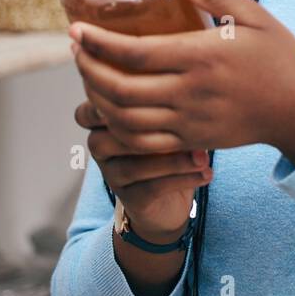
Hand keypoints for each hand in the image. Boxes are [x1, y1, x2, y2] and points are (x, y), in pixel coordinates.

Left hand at [68, 0, 294, 162]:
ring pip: (124, 119)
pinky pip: (141, 143)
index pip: (134, 53)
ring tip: (88, 75)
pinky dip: (116, 128)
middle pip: (119, 89)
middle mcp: (191, 92)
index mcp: (203, 57)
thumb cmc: (280, 57)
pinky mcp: (191, 140)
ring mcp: (189, 121)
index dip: (96, 43)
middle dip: (87, 68)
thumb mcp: (255, 15)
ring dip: (96, 98)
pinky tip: (108, 110)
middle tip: (76, 48)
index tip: (75, 29)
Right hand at [75, 99, 211, 237]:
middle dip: (154, 132)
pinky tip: (206, 173)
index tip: (149, 100)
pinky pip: (151, 188)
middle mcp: (101, 147)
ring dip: (174, 161)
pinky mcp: (129, 198)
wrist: (170, 199)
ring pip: (134, 166)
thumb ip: (168, 107)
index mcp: (104, 122)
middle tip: (193, 129)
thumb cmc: (170, 145)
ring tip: (203, 158)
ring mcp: (112, 174)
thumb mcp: (169, 120)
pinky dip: (182, 179)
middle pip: (113, 137)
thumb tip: (193, 96)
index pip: (88, 111)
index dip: (109, 104)